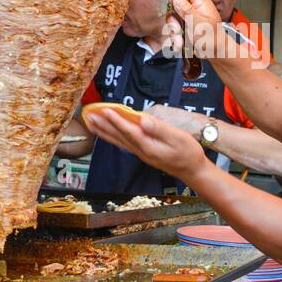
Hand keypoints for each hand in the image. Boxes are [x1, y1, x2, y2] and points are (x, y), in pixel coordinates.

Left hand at [83, 108, 208, 180]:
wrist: (193, 171)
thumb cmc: (188, 153)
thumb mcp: (178, 138)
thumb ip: (159, 129)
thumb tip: (142, 120)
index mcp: (149, 146)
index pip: (129, 131)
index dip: (116, 120)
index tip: (105, 110)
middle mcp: (141, 151)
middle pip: (119, 136)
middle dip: (103, 125)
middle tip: (89, 115)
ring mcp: (141, 153)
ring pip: (119, 141)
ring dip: (104, 131)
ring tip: (91, 123)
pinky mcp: (143, 154)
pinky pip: (124, 144)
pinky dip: (113, 137)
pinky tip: (108, 134)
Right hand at [164, 0, 225, 59]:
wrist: (217, 54)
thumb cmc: (212, 39)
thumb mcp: (199, 23)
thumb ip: (187, 10)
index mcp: (201, 3)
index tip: (168, 5)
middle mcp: (194, 9)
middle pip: (175, 8)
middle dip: (173, 22)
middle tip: (176, 31)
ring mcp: (190, 19)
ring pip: (174, 21)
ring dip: (174, 33)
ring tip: (180, 44)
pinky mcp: (186, 29)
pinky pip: (175, 30)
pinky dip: (176, 39)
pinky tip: (179, 46)